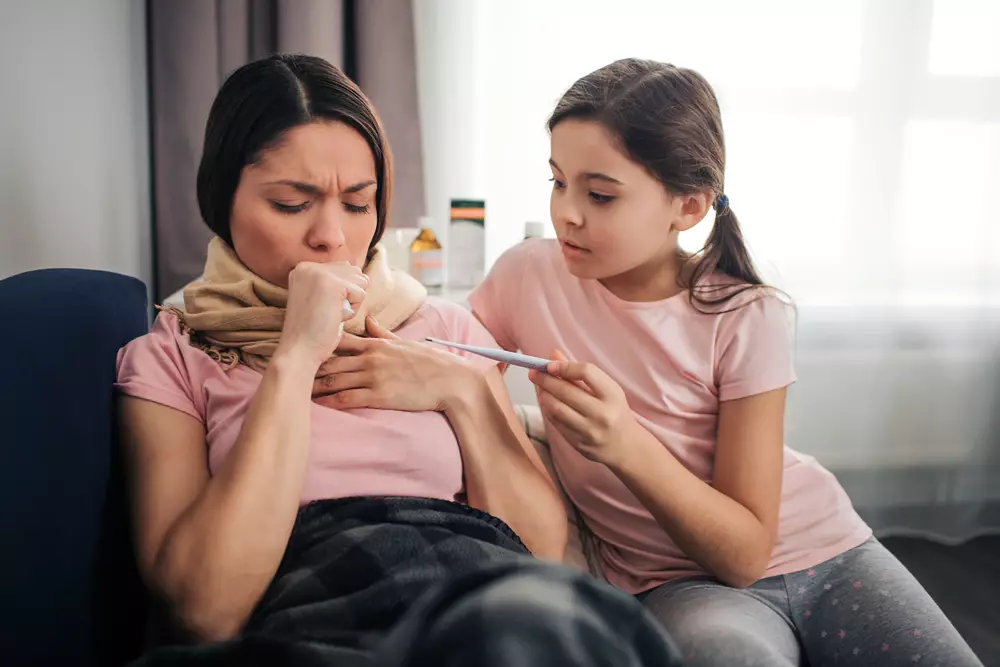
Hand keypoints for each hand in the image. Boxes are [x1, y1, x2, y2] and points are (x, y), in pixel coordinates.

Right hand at [276, 261, 369, 368]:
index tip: (320, 308)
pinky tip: (334, 318)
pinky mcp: (333, 284)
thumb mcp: (319, 298)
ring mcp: (320, 273)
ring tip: (330, 314)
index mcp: (303, 268)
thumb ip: (333, 282)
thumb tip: (360, 273)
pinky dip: (352, 311)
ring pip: (359, 281)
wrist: (300, 350)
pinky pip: (360, 293)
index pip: (342, 268)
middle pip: (353, 272)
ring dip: (351, 302)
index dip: (342, 293)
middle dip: (349, 295)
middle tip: (327, 312)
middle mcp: (309, 266)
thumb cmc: (312, 331)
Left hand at [312, 316, 483, 411]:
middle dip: (309, 367)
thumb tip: (368, 320)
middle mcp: (371, 358)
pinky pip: (348, 399)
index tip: (302, 347)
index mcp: (377, 344)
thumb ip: (383, 333)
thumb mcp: (405, 342)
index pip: (341, 340)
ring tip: (295, 389)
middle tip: (288, 370)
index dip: (319, 343)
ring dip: (314, 386)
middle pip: (331, 361)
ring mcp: (374, 377)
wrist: (451, 381)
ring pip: (335, 380)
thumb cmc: (431, 363)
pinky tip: (316, 405)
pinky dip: (329, 402)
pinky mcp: (380, 395)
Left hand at [529, 350, 637, 467]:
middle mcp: (602, 414)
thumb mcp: (606, 389)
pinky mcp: (579, 444)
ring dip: (543, 395)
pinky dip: (548, 409)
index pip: (586, 372)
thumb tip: (554, 355)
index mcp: (612, 395)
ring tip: (539, 387)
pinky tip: (546, 401)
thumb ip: (580, 372)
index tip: (550, 364)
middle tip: (533, 372)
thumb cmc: (614, 411)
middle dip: (545, 380)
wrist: (626, 446)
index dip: (565, 366)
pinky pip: (556, 423)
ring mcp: (589, 431)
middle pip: (566, 391)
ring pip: (556, 409)